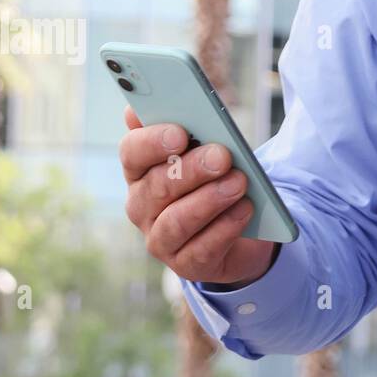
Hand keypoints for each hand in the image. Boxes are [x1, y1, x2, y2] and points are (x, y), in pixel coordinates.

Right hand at [119, 107, 275, 284]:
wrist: (238, 229)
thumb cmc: (212, 181)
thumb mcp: (201, 150)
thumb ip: (179, 126)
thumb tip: (133, 111)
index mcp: (139, 171)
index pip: (132, 153)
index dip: (152, 142)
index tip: (180, 133)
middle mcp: (142, 206)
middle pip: (158, 186)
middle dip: (192, 170)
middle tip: (223, 156)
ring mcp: (161, 239)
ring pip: (178, 220)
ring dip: (210, 199)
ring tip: (239, 182)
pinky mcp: (186, 265)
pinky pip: (203, 248)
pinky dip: (226, 227)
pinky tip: (245, 210)